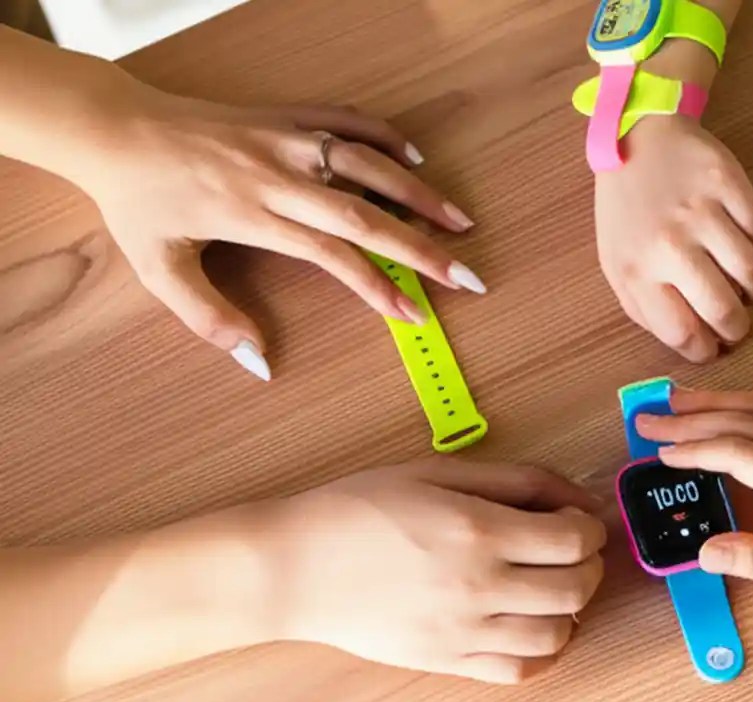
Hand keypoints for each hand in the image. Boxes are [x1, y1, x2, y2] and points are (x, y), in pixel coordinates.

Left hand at [70, 84, 486, 378]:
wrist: (116, 129)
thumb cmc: (138, 203)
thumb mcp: (159, 271)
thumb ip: (209, 319)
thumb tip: (259, 363)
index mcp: (249, 212)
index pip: (331, 254)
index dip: (377, 287)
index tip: (413, 315)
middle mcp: (276, 173)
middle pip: (364, 213)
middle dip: (420, 248)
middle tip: (465, 275)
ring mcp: (285, 139)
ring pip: (366, 163)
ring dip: (418, 194)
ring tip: (458, 221)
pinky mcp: (285, 116)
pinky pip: (347, 120)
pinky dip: (386, 137)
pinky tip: (415, 160)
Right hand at [252, 457, 605, 683]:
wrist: (294, 567)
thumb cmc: (356, 510)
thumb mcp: (437, 470)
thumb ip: (514, 479)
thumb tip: (575, 494)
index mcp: (477, 529)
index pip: (574, 538)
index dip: (591, 526)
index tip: (580, 519)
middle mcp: (478, 584)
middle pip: (576, 587)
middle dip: (590, 564)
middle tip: (574, 549)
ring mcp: (463, 629)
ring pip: (557, 633)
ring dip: (571, 608)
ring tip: (551, 585)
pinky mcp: (447, 660)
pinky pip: (518, 669)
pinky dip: (542, 650)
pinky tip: (531, 623)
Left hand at [595, 115, 752, 362]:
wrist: (636, 138)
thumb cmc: (628, 209)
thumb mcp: (617, 262)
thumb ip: (646, 307)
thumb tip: (692, 343)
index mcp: (635, 270)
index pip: (682, 333)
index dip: (704, 350)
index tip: (713, 349)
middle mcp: (668, 245)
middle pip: (723, 311)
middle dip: (737, 328)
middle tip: (738, 326)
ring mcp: (700, 211)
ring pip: (751, 273)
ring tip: (745, 286)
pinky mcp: (727, 182)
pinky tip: (738, 234)